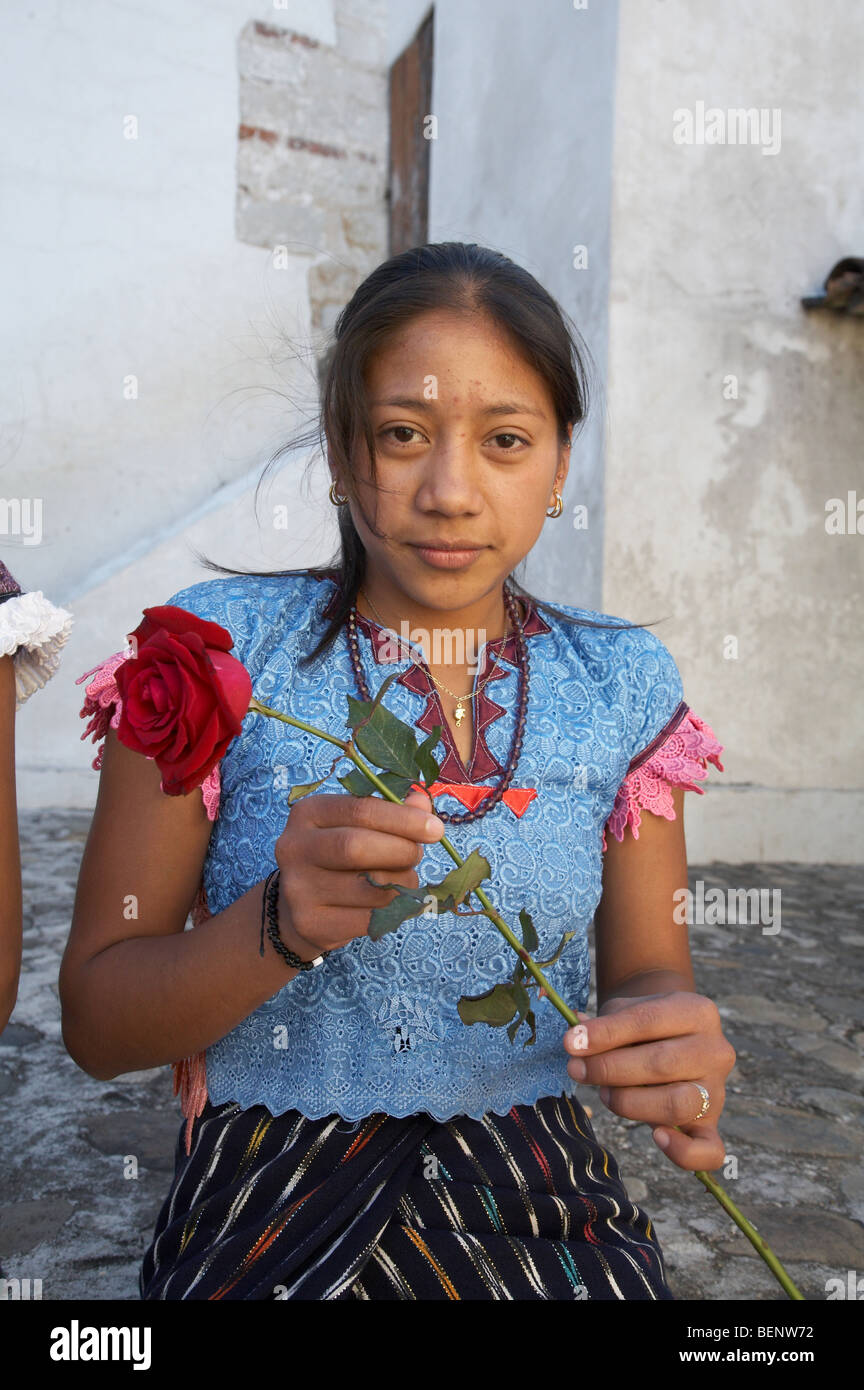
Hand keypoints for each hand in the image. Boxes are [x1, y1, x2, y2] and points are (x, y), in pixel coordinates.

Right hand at [274, 784, 443, 958]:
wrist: (298, 907)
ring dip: (402, 884)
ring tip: (402, 880)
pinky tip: (392, 903)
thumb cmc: (339, 857)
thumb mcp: (358, 825)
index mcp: (308, 813)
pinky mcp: (310, 923)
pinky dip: (393, 911)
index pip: (360, 810)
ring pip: (370, 887)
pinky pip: (369, 919)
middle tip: (418, 855)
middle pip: (357, 847)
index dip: (403, 819)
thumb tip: (423, 804)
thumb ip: (391, 810)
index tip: (435, 829)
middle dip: (401, 851)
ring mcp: (298, 888)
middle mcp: (294, 847)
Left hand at [563, 990, 735, 1171]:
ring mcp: (716, 1090)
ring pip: (677, 1104)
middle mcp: (715, 1050)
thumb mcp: (626, 1011)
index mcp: (697, 1011)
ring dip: (630, 1102)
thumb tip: (576, 1035)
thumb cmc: (643, 1025)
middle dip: (609, 1068)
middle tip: (576, 1069)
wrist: (673, 1039)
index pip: (648, 1021)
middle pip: (662, 1063)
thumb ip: (603, 1023)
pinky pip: (708, 1150)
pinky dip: (683, 1151)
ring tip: (605, 1094)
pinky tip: (656, 1137)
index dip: (606, 1033)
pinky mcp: (711, 1125)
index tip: (571, 1042)